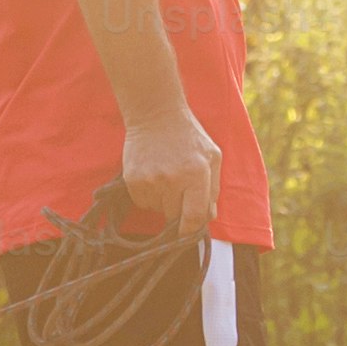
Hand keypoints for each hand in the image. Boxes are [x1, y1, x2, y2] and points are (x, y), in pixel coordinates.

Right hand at [117, 107, 220, 235]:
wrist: (155, 114)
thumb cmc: (189, 136)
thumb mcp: (212, 156)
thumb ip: (214, 188)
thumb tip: (208, 216)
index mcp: (197, 174)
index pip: (193, 217)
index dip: (191, 229)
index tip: (188, 231)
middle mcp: (173, 179)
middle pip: (174, 217)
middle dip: (178, 211)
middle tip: (178, 193)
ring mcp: (150, 180)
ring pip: (158, 210)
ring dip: (163, 202)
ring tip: (166, 177)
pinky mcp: (133, 179)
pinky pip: (142, 203)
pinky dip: (148, 196)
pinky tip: (153, 176)